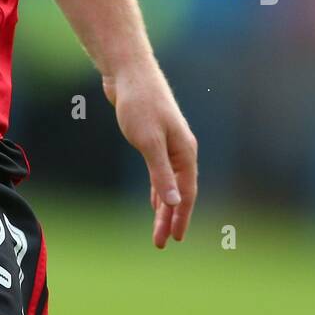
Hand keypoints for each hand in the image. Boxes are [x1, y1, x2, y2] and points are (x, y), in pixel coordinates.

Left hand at [103, 63, 196, 248]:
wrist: (128, 72)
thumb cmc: (139, 103)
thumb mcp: (149, 142)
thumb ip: (162, 173)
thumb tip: (174, 203)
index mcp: (185, 151)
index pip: (186, 192)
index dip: (181, 217)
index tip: (175, 238)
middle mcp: (180, 149)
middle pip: (178, 191)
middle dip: (171, 217)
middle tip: (161, 242)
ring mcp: (168, 143)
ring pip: (168, 182)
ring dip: (163, 206)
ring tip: (159, 228)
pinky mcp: (153, 137)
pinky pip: (160, 171)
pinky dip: (158, 188)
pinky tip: (155, 200)